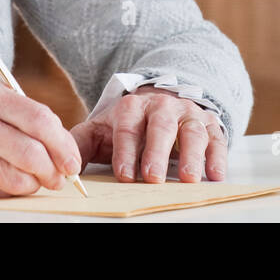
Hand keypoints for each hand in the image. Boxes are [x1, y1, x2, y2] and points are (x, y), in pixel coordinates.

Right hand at [0, 76, 82, 197]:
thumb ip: (23, 116)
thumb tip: (63, 147)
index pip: (38, 118)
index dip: (62, 143)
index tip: (73, 159)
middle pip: (30, 151)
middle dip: (54, 169)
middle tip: (60, 178)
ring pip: (16, 176)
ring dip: (35, 184)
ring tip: (37, 182)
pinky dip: (11, 191)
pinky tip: (10, 184)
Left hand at [69, 85, 226, 183]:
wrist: (161, 100)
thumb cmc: (128, 125)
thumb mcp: (102, 129)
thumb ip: (81, 144)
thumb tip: (62, 166)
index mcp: (131, 108)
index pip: (127, 128)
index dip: (125, 151)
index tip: (124, 174)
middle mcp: (161, 107)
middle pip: (160, 127)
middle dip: (157, 152)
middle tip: (153, 177)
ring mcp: (187, 114)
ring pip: (191, 130)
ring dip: (190, 154)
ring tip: (187, 178)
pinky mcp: (210, 124)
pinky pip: (216, 138)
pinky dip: (217, 155)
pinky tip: (215, 174)